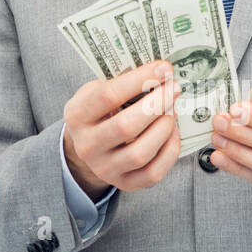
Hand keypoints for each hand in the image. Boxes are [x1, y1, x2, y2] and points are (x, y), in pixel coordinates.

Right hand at [63, 60, 181, 198]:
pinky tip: (172, 132)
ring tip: (172, 110)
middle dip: (157, 104)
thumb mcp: (95, 92)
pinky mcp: (125, 183)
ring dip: (164, 127)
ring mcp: (106, 168)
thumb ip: (120, 81)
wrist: (88, 146)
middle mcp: (88, 146)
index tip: (162, 68)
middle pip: (126, 126)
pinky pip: (153, 172)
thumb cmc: (99, 112)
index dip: (139, 79)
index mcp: (77, 116)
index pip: (108, 96)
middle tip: (174, 88)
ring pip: (141, 152)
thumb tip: (159, 73)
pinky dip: (169, 150)